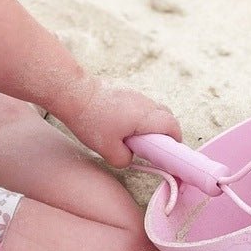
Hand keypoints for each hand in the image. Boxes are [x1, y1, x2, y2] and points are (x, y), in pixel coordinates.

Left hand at [55, 76, 181, 167]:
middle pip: (167, 116)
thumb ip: (123, 159)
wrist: (74, 94)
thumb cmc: (91, 120)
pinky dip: (139, 116)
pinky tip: (122, 125)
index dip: (175, 140)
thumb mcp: (108, 150)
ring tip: (135, 137)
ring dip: (151, 123)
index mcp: (146, 118)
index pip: (172, 127)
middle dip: (166, 131)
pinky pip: (141, 105)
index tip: (169, 150)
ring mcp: (136, 95)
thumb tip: (129, 158)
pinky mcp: (126, 92)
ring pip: (154, 110)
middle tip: (154, 145)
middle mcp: (146, 104)